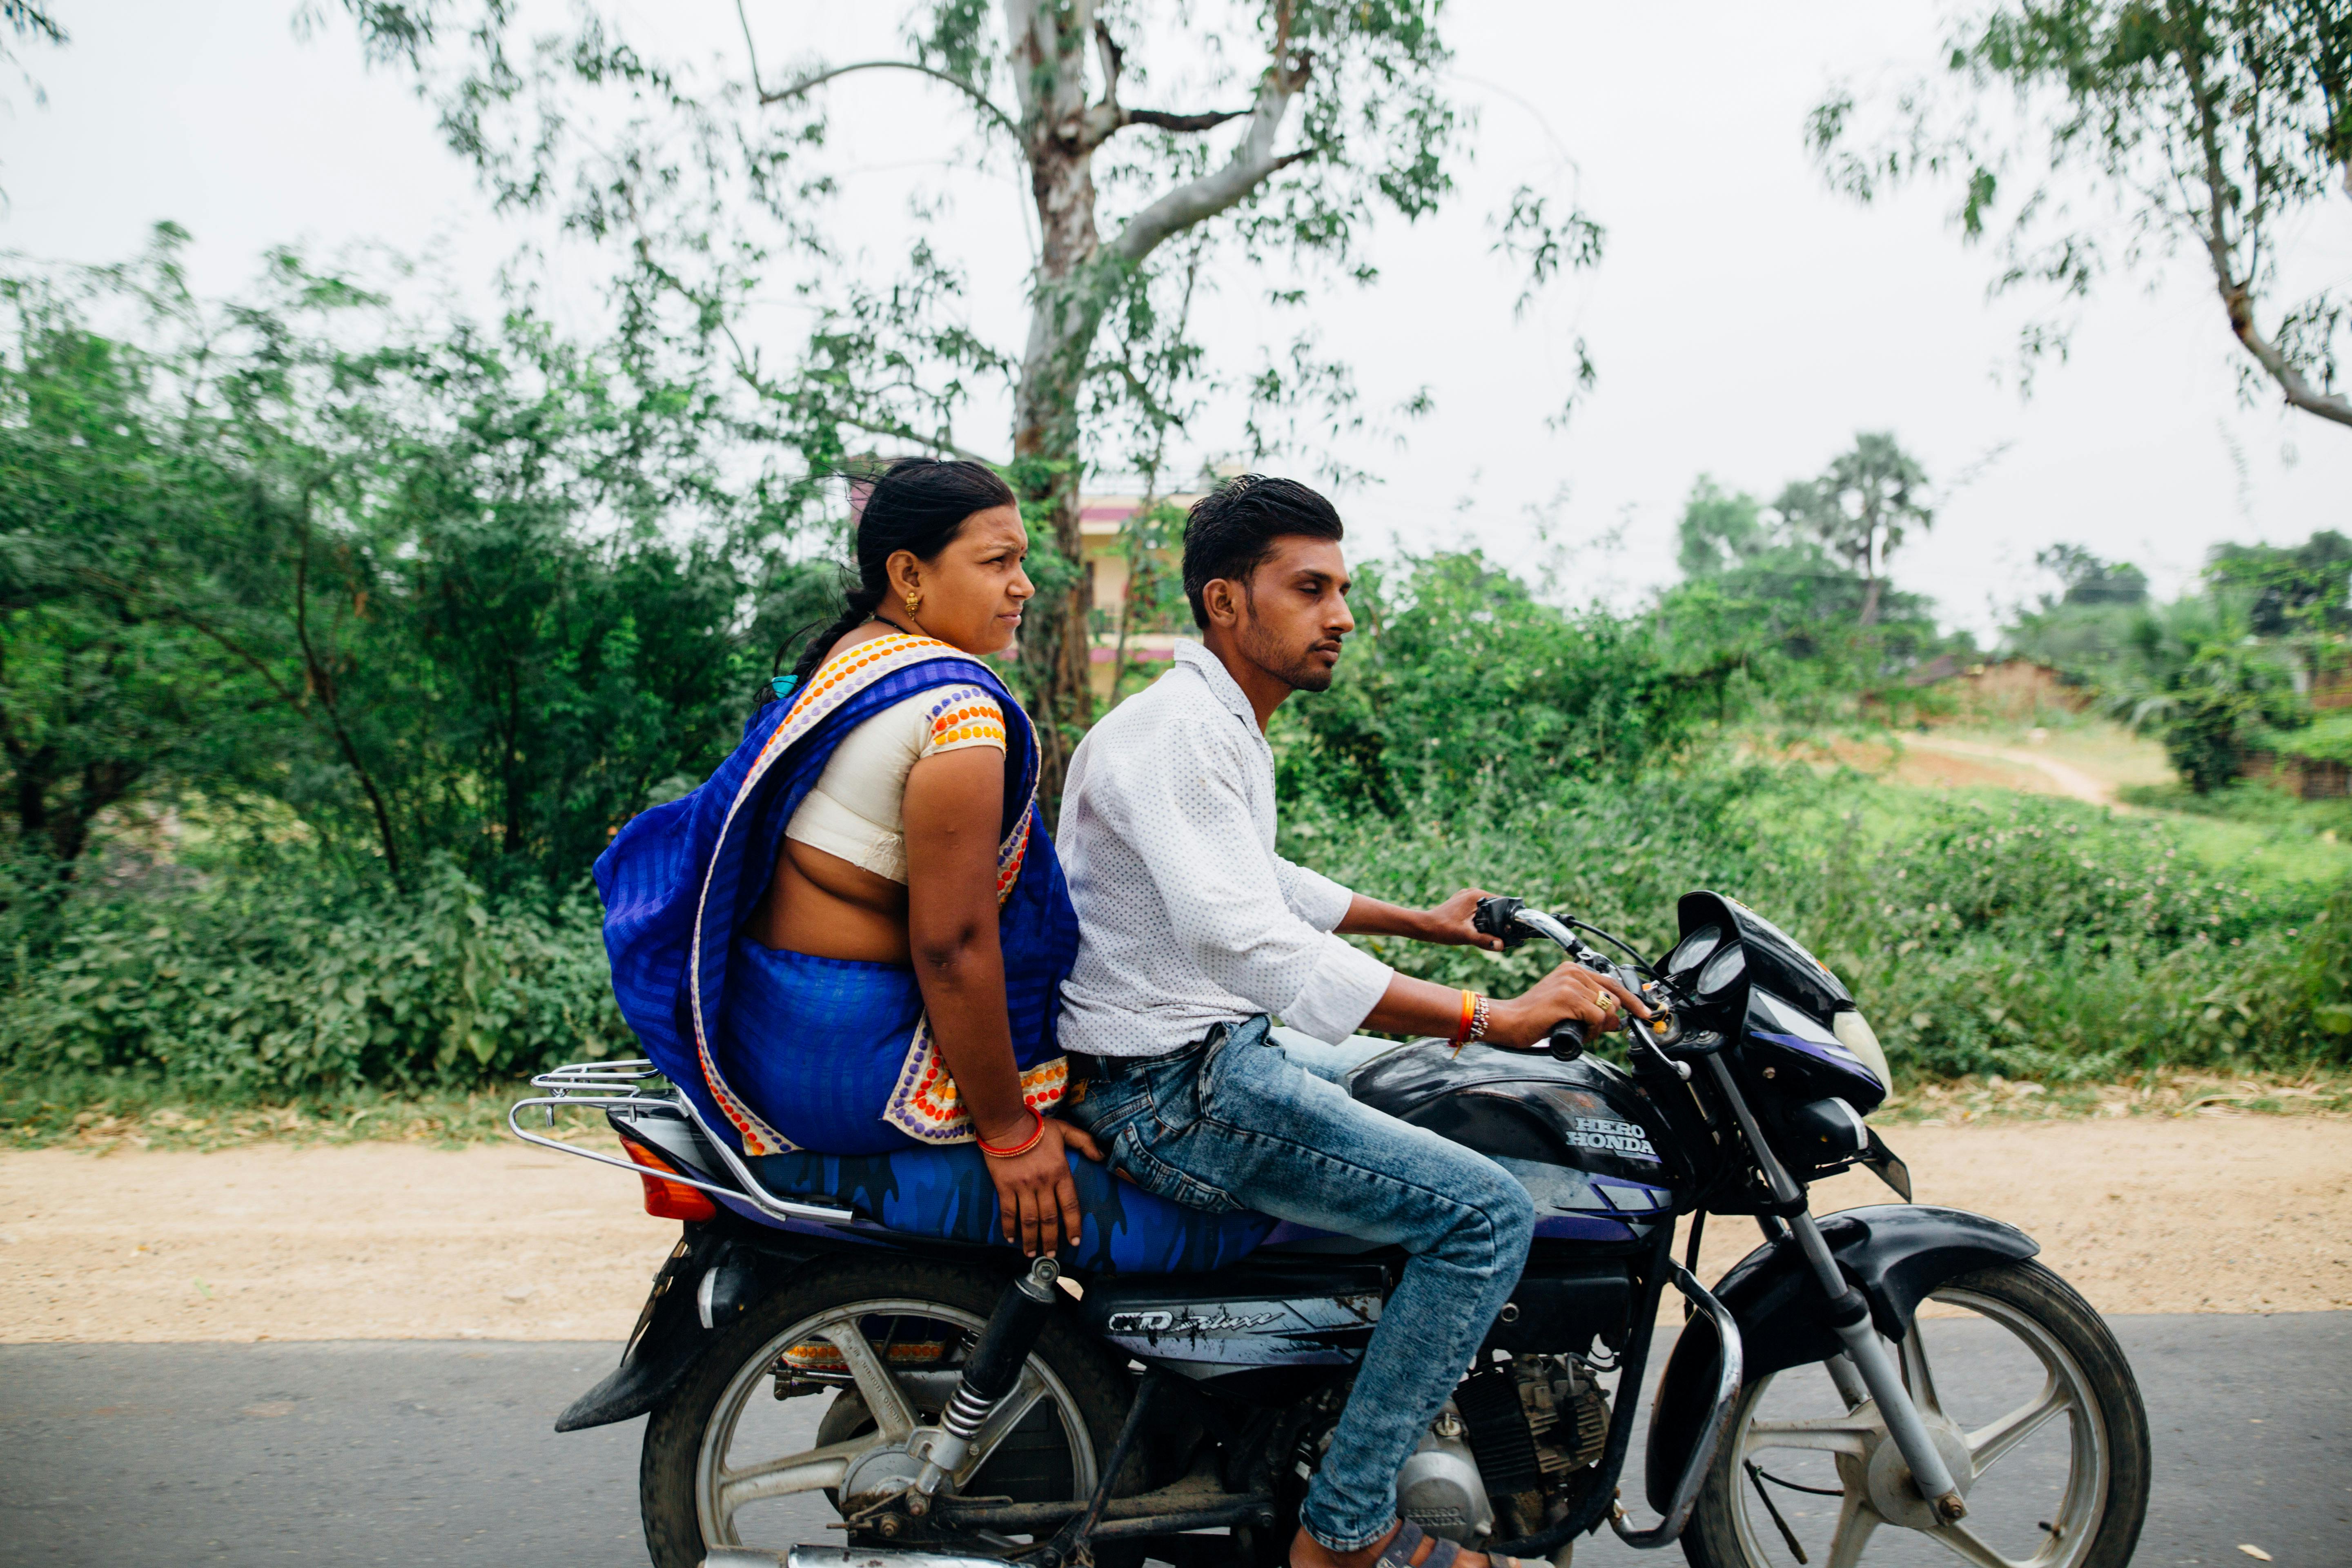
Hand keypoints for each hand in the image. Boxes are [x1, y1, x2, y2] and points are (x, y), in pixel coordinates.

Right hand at [981, 1115, 1104, 1256]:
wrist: (1006, 1123)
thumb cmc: (1036, 1127)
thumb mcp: (1065, 1130)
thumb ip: (1084, 1142)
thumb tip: (1102, 1156)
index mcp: (1059, 1172)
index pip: (1070, 1205)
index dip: (1073, 1226)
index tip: (1075, 1241)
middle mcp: (1043, 1183)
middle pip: (1049, 1218)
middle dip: (1051, 1239)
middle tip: (1053, 1254)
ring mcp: (1023, 1187)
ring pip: (1029, 1220)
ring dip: (1031, 1239)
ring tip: (1032, 1254)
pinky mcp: (1004, 1187)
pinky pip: (1008, 1212)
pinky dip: (1009, 1227)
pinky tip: (1011, 1239)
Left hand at [1417, 887, 1504, 950]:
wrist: (1425, 927)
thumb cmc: (1443, 929)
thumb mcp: (1466, 935)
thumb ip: (1484, 940)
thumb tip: (1501, 945)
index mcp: (1477, 895)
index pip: (1502, 903)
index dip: (1509, 916)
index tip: (1513, 928)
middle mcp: (1473, 892)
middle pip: (1496, 906)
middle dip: (1501, 919)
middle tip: (1505, 935)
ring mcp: (1467, 896)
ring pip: (1487, 908)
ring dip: (1492, 919)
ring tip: (1495, 934)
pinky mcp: (1462, 902)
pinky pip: (1478, 909)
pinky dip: (1482, 918)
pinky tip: (1481, 929)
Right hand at [1487, 959, 1651, 1048]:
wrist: (1509, 1021)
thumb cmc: (1534, 1017)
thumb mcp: (1568, 1008)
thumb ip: (1592, 1008)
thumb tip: (1619, 1019)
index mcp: (1572, 969)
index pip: (1612, 982)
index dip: (1631, 999)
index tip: (1643, 1012)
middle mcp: (1573, 972)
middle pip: (1613, 998)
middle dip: (1611, 1019)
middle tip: (1593, 1031)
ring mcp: (1570, 984)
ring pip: (1606, 1009)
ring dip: (1598, 1027)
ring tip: (1580, 1031)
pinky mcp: (1568, 999)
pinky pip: (1597, 1018)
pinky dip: (1592, 1031)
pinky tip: (1577, 1033)